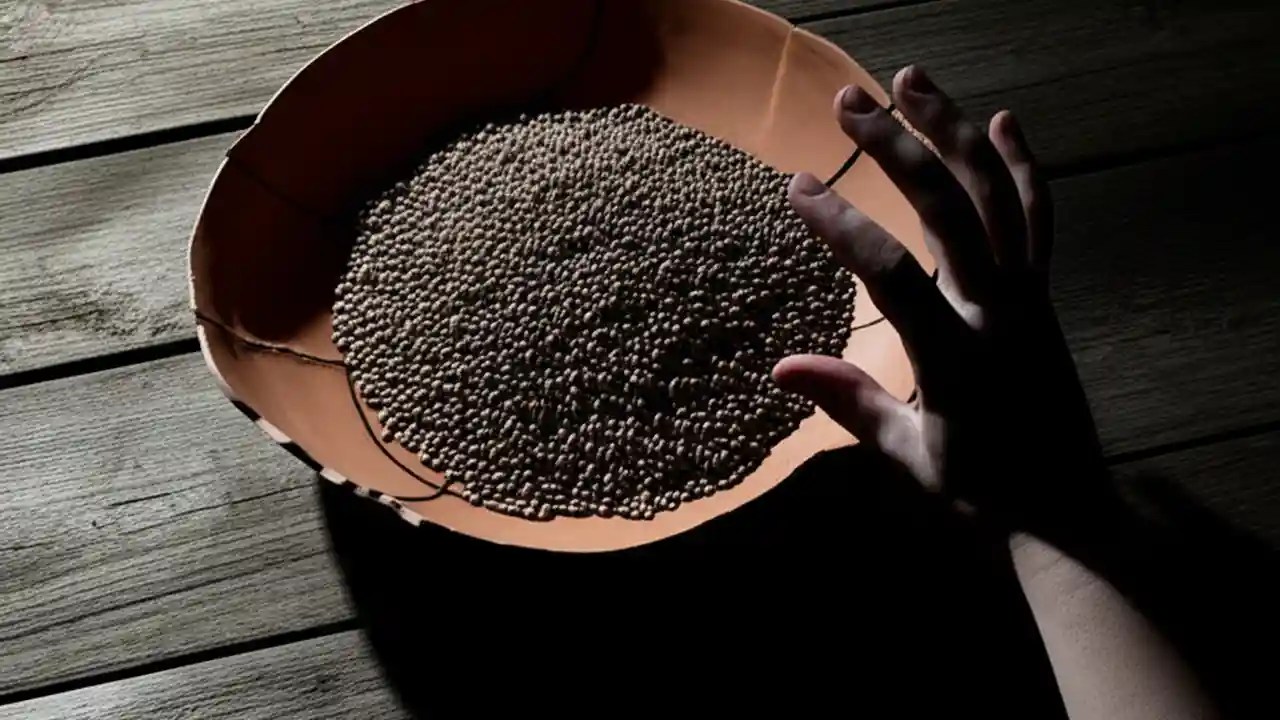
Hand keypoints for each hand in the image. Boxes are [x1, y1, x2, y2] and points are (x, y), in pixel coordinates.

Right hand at [774, 66, 1104, 534]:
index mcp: (955, 357)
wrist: (1066, 509)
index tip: (797, 186)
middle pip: (950, 208)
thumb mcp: (907, 452)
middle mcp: (999, 313)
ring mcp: (1028, 298)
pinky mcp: (1043, 297)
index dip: (841, 224)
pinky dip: (1023, 168)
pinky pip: (1037, 220)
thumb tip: (780, 365)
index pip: (891, 272)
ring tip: (913, 80)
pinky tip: (1004, 121)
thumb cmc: (980, 489)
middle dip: (897, 148)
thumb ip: (850, 401)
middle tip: (849, 102)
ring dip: (954, 132)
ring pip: (997, 196)